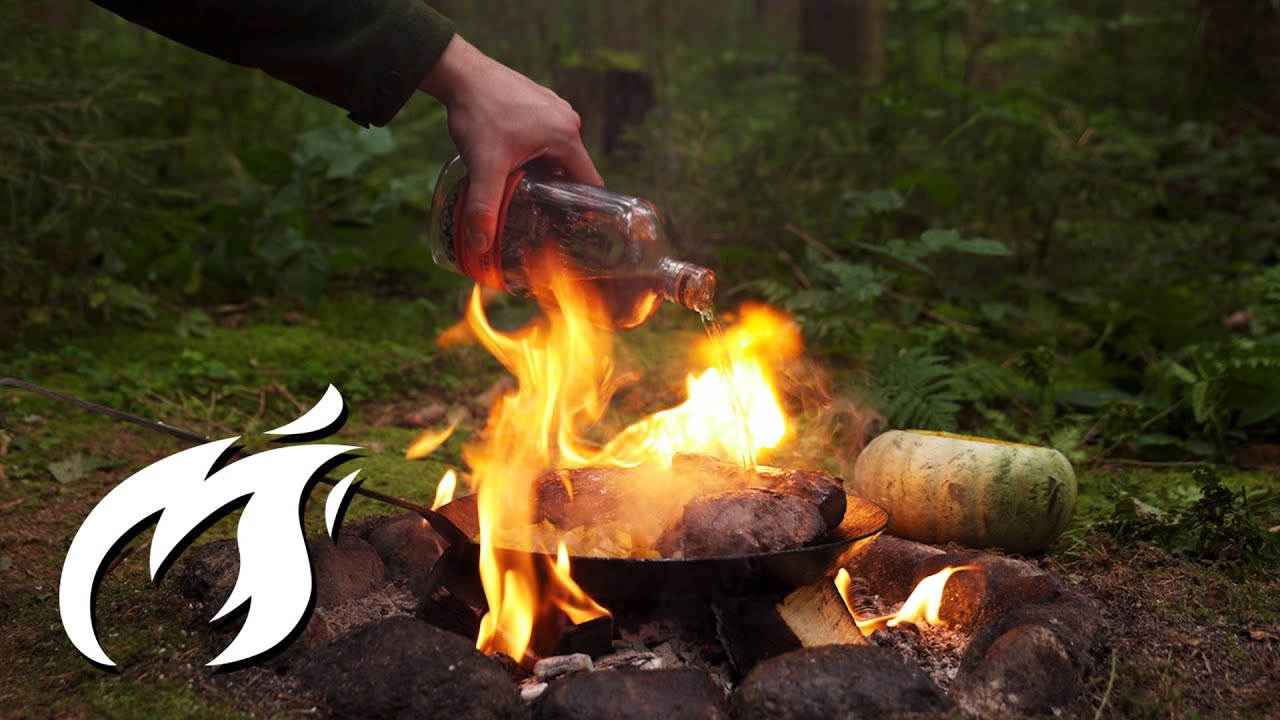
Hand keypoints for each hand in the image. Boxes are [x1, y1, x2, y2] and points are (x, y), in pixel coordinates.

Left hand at [419, 35, 602, 253]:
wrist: (460, 73)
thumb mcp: (484, 165)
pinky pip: (545, 138)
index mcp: (566, 135)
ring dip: (542, 173)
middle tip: (538, 215)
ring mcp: (554, 108)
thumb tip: (481, 245)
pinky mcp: (539, 103)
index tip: (569, 228)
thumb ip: (484, 206)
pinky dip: (533, 154)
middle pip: (571, 170)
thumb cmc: (478, 112)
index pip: (589, 182)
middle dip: (556, 193)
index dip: (582, 208)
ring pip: (556, 154)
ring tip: (521, 190)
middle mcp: (567, 119)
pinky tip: (512, 163)